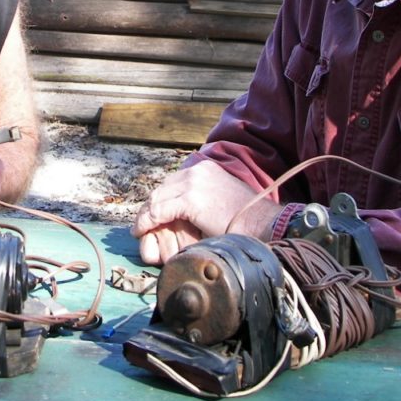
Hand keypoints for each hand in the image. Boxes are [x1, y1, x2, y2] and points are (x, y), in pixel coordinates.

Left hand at [130, 161, 281, 264]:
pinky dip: (148, 222)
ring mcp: (193, 183)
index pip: (173, 181)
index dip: (160, 199)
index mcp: (205, 169)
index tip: (152, 213)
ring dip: (145, 216)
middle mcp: (197, 171)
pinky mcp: (191, 199)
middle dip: (150, 206)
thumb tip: (185, 210)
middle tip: (141, 223)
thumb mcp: (221, 199)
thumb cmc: (246, 219)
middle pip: (162, 188)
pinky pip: (160, 211)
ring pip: (158, 198)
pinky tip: (142, 231)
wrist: (261, 224)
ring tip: (139, 229)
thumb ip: (202, 198)